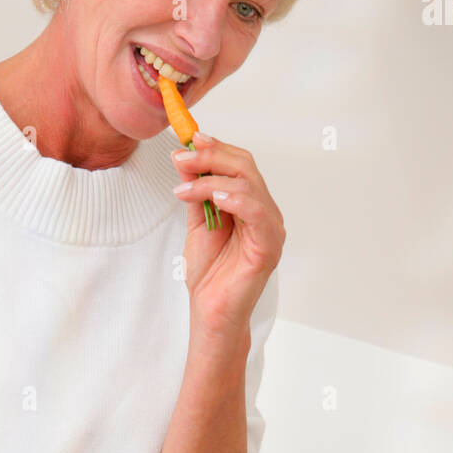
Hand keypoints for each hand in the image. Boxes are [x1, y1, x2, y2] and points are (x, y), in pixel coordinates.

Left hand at [172, 130, 285, 338]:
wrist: (211, 312)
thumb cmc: (209, 274)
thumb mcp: (198, 222)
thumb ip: (196, 192)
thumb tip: (185, 158)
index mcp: (251, 205)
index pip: (239, 164)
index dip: (215, 148)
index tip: (188, 140)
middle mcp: (265, 213)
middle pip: (245, 167)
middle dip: (211, 156)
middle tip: (182, 157)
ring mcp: (270, 229)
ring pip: (248, 184)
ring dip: (212, 178)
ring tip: (185, 184)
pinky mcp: (268, 246)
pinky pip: (256, 212)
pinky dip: (234, 199)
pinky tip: (212, 196)